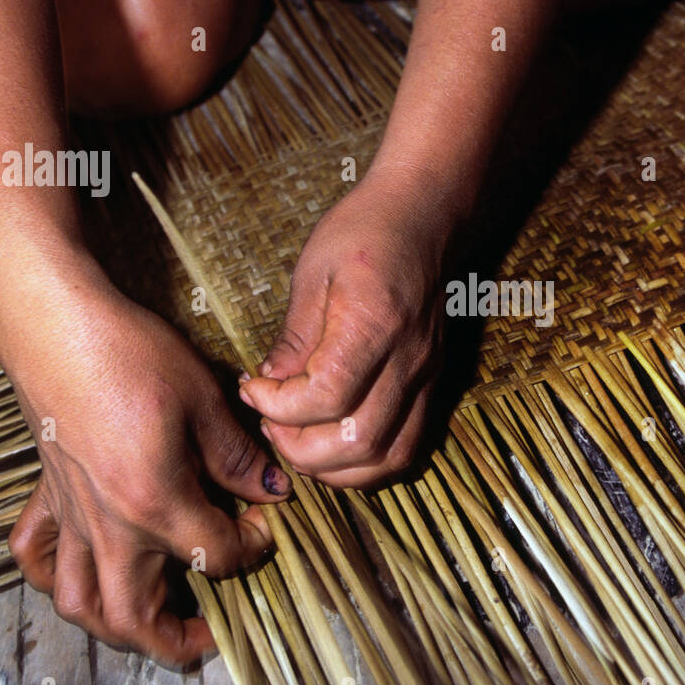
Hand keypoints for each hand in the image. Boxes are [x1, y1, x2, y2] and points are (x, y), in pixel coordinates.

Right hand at [0, 262, 289, 664]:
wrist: (57, 324)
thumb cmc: (129, 354)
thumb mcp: (203, 400)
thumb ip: (237, 457)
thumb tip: (270, 489)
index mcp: (155, 504)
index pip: (218, 555)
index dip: (254, 548)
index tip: (266, 526)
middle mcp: (109, 524)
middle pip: (136, 618)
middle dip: (177, 638)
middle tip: (210, 627)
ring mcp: (72, 514)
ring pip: (80, 602)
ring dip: (115, 624)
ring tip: (151, 616)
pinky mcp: (47, 492)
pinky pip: (35, 553)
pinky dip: (53, 573)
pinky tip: (81, 567)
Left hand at [240, 168, 456, 486]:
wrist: (423, 216)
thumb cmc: (363, 232)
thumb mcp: (312, 273)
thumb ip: (293, 337)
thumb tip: (267, 387)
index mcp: (374, 323)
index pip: (326, 397)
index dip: (278, 406)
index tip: (253, 388)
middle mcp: (408, 358)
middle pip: (358, 441)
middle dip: (300, 448)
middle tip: (269, 424)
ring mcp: (426, 376)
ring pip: (387, 458)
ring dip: (335, 467)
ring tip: (298, 441)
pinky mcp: (431, 385)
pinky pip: (406, 447)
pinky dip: (367, 463)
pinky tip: (333, 446)